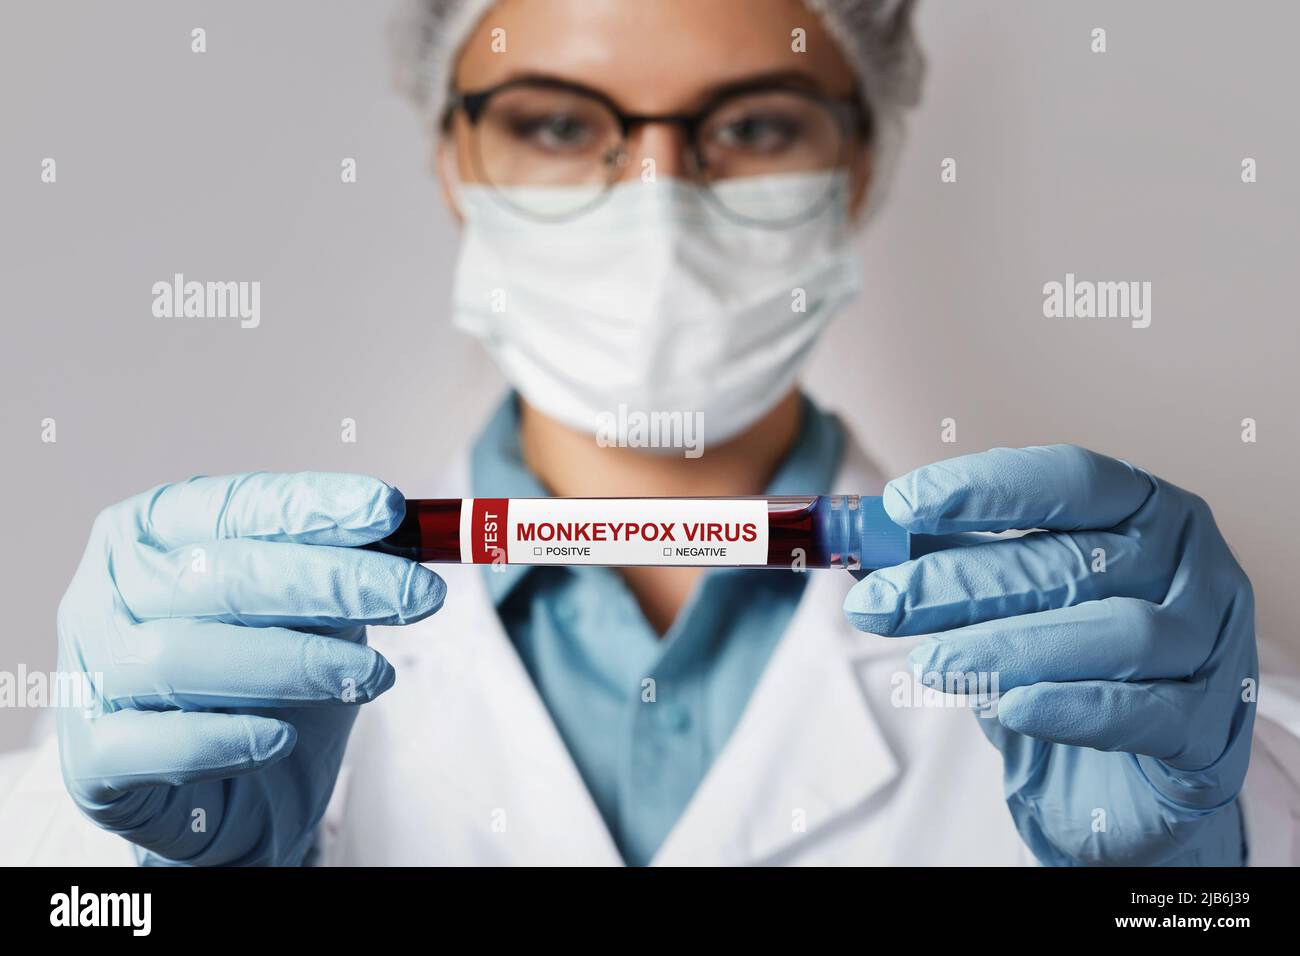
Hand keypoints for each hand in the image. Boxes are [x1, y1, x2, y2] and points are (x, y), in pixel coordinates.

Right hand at [56, 472, 444, 865]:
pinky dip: (224, 737)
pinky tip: (280, 737)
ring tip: (372, 676)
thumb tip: (417, 537)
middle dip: (331, 582)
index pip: (231, 505)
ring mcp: (87, 671)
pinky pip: (151, 742)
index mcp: (150, 532)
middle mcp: (105, 590)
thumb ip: (345, 572)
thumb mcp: (316, 615)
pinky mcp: (90, 757)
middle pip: (216, 576)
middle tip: (419, 597)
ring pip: (179, 656)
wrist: (233, 797)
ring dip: (293, 663)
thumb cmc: (271, 684)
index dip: (311, 505)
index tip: (389, 509)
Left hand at [844, 445, 1256, 864]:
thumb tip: (863, 549)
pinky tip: (1008, 708)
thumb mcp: (1011, 606)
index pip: (1070, 480)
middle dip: (960, 581)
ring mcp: (1213, 644)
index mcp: (1147, 512)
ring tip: (929, 663)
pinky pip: (1150, 712)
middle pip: (1073, 560)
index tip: (900, 505)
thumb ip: (955, 568)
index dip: (984, 487)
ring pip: (1117, 632)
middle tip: (878, 603)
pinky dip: (1074, 707)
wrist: (1133, 778)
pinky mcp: (1215, 727)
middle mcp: (1193, 565)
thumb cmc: (1070, 666)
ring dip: (1009, 645)